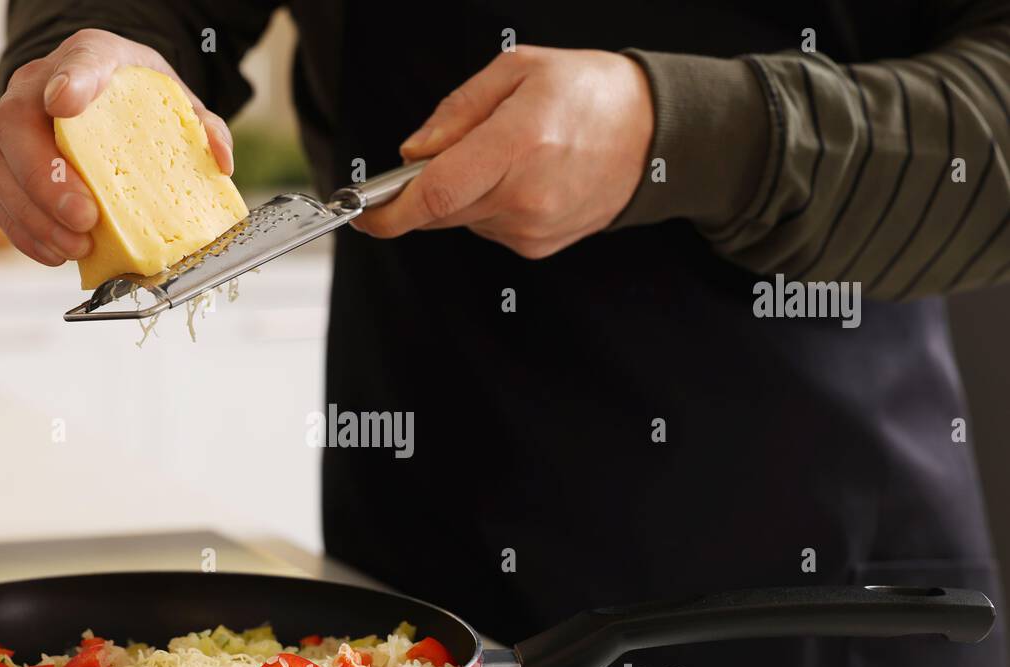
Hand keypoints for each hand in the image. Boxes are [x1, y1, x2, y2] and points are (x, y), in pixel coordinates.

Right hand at [0, 29, 234, 266]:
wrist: (101, 97)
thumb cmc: (135, 100)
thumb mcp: (174, 102)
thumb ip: (201, 125)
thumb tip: (220, 161)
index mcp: (88, 59)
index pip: (76, 62)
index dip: (69, 82)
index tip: (66, 103)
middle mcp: (35, 87)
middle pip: (15, 123)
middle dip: (47, 178)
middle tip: (85, 217)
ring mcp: (11, 128)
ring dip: (36, 215)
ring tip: (76, 246)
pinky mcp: (2, 166)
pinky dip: (26, 233)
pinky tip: (56, 253)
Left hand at [355, 47, 653, 258]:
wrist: (655, 136)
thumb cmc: (587, 93)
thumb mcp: (518, 71)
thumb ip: (456, 111)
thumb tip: (413, 152)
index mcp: (517, 146)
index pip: (434, 195)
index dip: (388, 211)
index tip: (361, 212)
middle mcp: (524, 198)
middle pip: (439, 212)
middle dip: (422, 191)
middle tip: (438, 158)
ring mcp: (533, 229)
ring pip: (462, 220)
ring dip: (462, 193)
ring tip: (504, 156)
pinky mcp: (539, 247)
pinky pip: (488, 229)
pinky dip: (488, 205)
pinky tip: (521, 178)